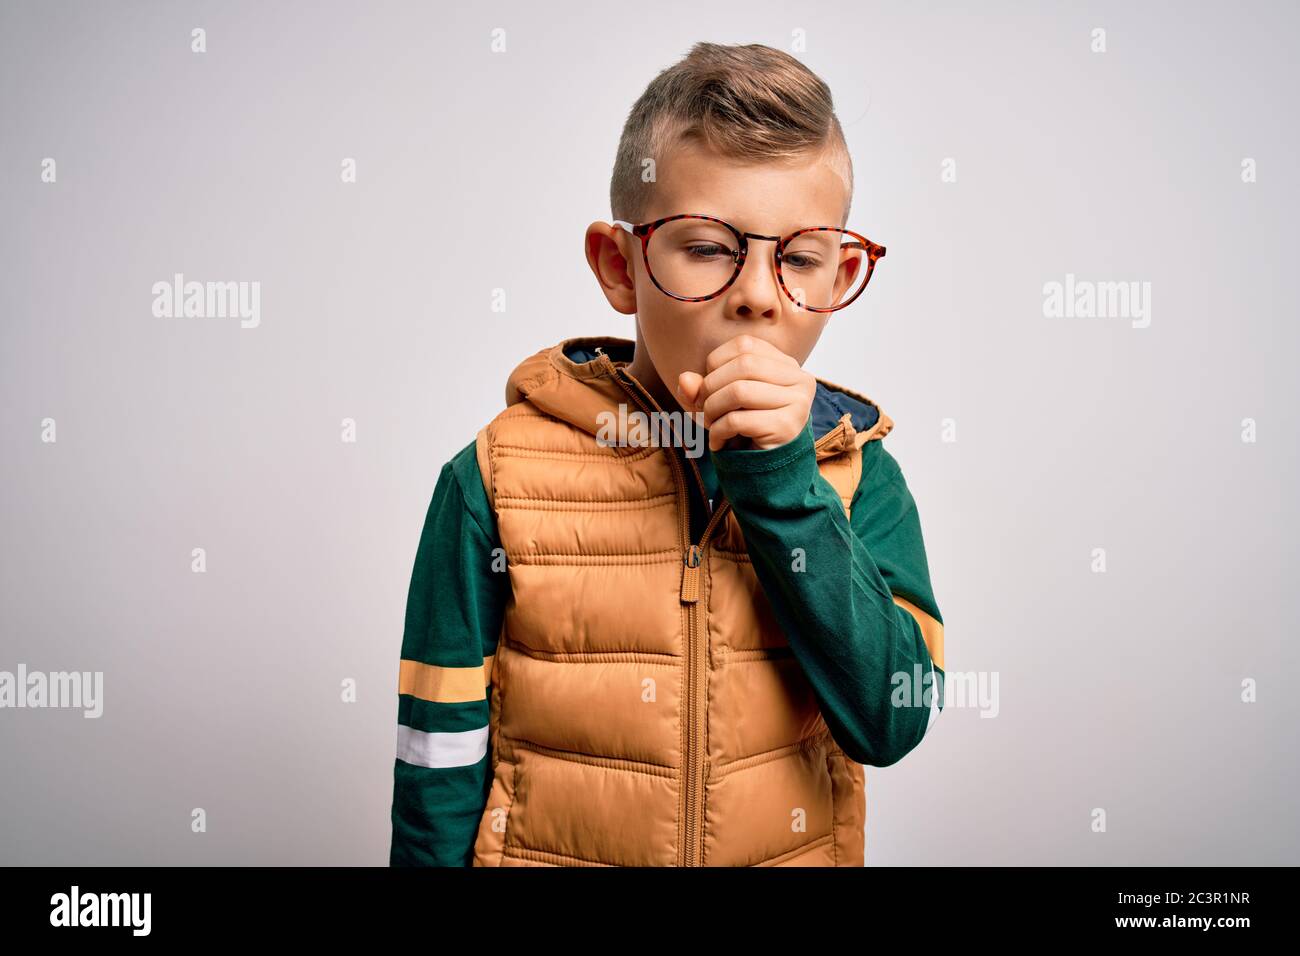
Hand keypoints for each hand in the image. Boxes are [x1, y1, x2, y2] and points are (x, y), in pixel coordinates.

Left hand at [674, 334, 815, 452]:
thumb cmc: (745, 429)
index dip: (716, 363)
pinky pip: (739, 420)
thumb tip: (684, 380)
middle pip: (744, 365)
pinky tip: (718, 443)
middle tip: (704, 411)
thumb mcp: (718, 402)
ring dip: (712, 410)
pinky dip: (719, 432)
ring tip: (710, 426)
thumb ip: (700, 387)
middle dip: (711, 387)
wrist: (768, 470)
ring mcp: (798, 402)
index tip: (708, 388)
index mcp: (785, 364)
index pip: (744, 345)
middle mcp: (799, 379)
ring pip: (740, 391)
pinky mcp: (788, 427)